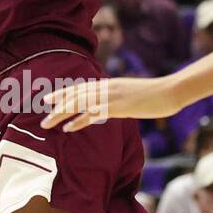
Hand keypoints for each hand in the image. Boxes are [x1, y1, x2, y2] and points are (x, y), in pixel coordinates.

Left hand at [42, 74, 179, 131]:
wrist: (170, 91)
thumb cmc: (154, 95)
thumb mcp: (132, 93)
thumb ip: (118, 97)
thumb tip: (109, 104)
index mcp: (109, 84)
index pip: (81, 87)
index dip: (64, 93)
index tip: (49, 99)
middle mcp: (107, 88)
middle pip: (76, 95)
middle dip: (58, 104)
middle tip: (42, 112)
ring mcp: (111, 97)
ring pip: (80, 103)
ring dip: (61, 113)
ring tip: (47, 123)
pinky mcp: (118, 107)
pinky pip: (93, 114)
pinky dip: (79, 121)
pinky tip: (68, 128)